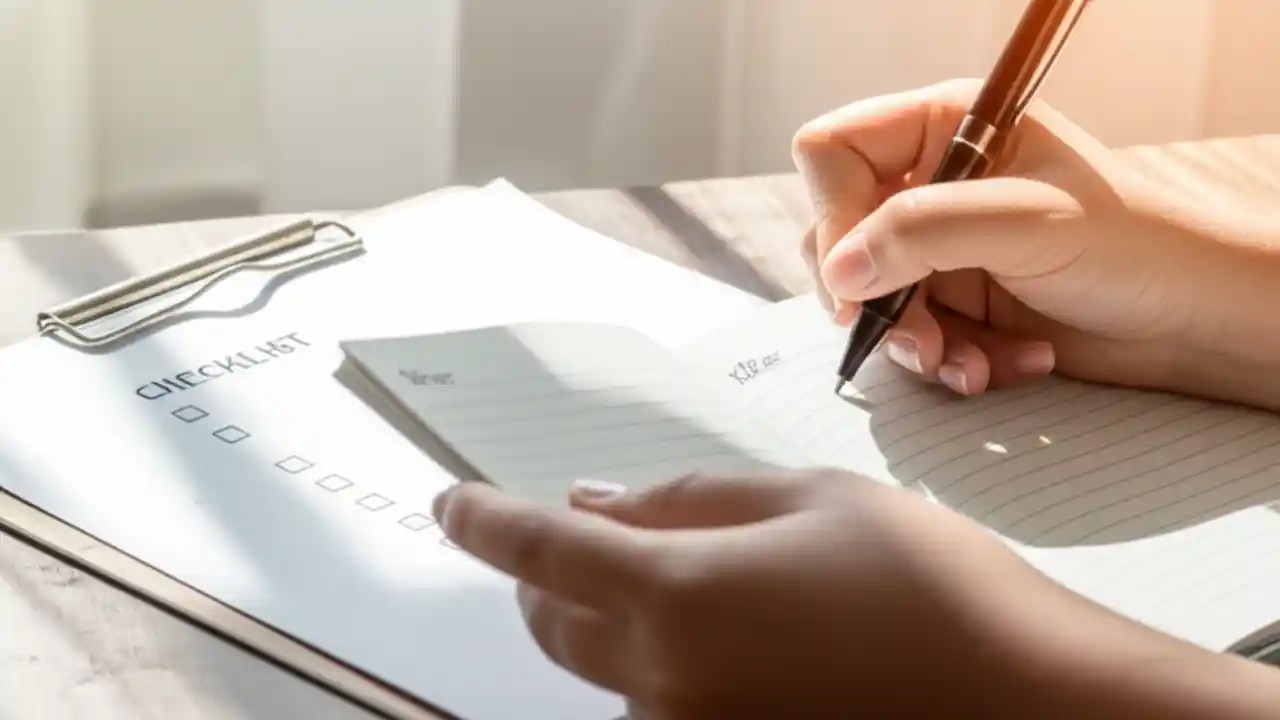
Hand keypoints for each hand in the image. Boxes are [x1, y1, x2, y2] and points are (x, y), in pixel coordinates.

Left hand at [430, 471, 1279, 718]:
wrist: (1023, 697)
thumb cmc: (933, 589)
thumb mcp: (807, 498)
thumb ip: (686, 498)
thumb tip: (600, 501)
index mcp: (677, 596)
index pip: (537, 550)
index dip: (483, 519)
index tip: (451, 503)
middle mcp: (667, 680)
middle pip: (550, 621)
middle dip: (544, 569)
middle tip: (580, 525)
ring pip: (599, 665)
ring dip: (602, 613)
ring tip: (677, 570)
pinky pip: (654, 700)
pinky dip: (654, 655)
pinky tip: (717, 624)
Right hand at [792, 79, 1279, 409]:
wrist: (1195, 316)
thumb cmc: (1134, 244)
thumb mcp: (1023, 223)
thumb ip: (920, 233)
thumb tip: (838, 269)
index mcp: (945, 127)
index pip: (833, 153)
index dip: (831, 214)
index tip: (855, 275)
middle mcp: (935, 182)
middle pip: (839, 233)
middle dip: (875, 297)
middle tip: (915, 336)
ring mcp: (944, 244)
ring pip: (873, 296)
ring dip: (917, 342)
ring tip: (968, 364)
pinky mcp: (960, 299)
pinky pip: (914, 335)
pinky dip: (950, 361)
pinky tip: (1001, 366)